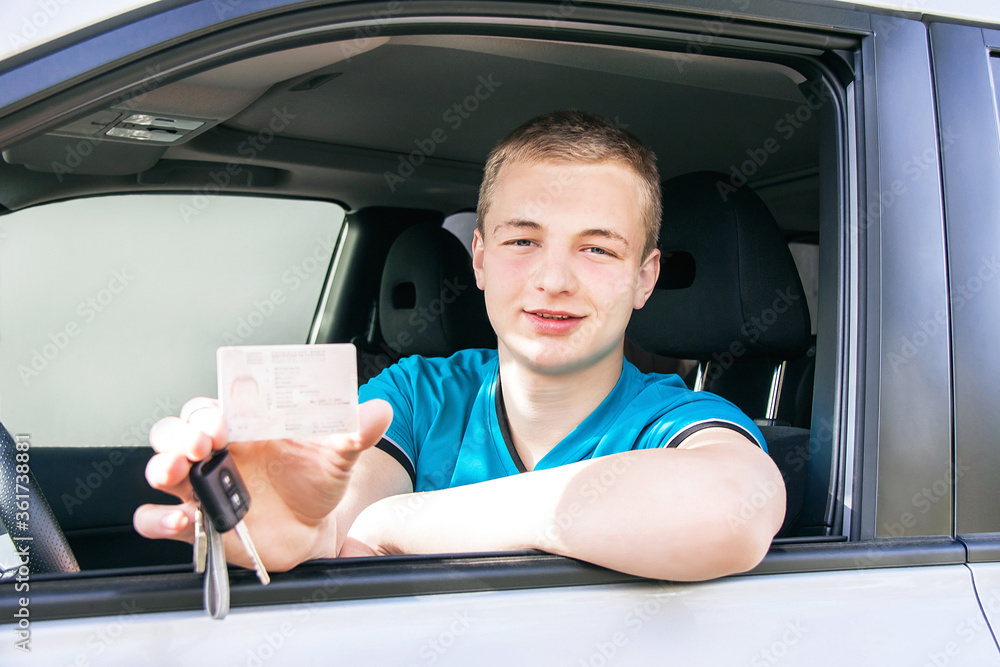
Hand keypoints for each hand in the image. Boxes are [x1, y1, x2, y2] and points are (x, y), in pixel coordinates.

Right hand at [133, 397, 391, 570]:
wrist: (316, 528)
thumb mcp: (338, 453)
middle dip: (180, 433)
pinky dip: (158, 518)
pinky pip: (158, 519)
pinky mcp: (197, 523)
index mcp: (244, 426)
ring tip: (176, 472)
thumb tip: (378, 411)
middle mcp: (217, 453)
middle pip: (176, 431)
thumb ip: (354, 431)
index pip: (212, 406)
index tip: (222, 419)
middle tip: (201, 443)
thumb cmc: (316, 480)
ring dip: (161, 465)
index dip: (209, 409)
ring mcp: (202, 487)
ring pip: (162, 468)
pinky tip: (180, 518)